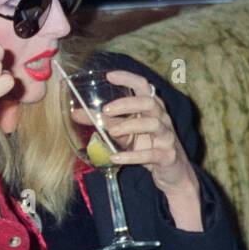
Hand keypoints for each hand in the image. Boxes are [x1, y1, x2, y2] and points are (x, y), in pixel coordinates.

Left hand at [70, 69, 194, 197]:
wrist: (172, 173)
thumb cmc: (147, 146)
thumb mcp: (124, 132)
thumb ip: (104, 121)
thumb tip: (76, 113)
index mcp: (152, 108)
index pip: (143, 86)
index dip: (128, 78)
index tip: (109, 76)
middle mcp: (162, 118)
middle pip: (149, 102)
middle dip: (127, 103)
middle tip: (106, 110)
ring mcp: (167, 137)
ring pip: (154, 125)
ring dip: (130, 126)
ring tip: (111, 132)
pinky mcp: (168, 156)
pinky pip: (152, 154)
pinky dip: (132, 156)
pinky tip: (116, 158)